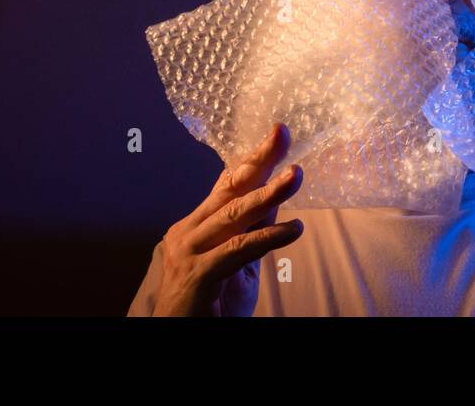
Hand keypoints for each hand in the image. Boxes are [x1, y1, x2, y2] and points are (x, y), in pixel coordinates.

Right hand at [152, 123, 303, 316]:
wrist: (178, 339)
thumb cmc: (209, 306)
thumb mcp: (238, 264)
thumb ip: (252, 232)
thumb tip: (276, 200)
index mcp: (195, 226)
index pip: (227, 185)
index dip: (253, 159)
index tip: (277, 134)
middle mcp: (187, 232)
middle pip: (229, 189)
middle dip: (260, 161)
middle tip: (282, 135)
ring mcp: (188, 252)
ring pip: (234, 215)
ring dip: (270, 194)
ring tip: (296, 175)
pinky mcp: (198, 275)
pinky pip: (238, 249)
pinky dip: (269, 238)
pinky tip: (294, 229)